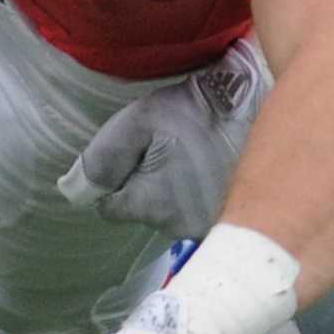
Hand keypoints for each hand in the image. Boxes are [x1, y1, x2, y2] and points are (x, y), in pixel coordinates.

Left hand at [57, 38, 272, 236]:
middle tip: (167, 148)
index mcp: (150, 205)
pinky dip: (203, 194)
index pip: (112, 207)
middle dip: (148, 185)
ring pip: (174, 214)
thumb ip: (102, 159)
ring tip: (194, 155)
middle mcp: (179, 227)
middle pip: (145, 212)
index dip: (117, 178)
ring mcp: (210, 227)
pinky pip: (203, 213)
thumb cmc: (195, 111)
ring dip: (176, 191)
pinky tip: (214, 167)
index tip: (136, 152)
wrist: (261, 106)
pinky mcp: (236, 220)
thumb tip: (71, 192)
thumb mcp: (139, 122)